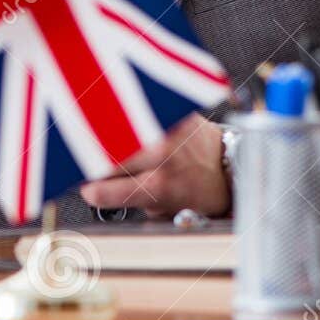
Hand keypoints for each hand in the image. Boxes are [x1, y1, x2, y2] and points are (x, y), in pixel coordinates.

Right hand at [78, 113, 229, 218]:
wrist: (230, 164)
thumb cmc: (201, 190)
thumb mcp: (168, 208)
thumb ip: (135, 200)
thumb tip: (102, 190)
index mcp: (159, 186)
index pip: (105, 190)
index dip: (91, 191)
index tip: (88, 189)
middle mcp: (161, 155)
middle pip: (105, 157)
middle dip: (94, 164)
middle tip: (91, 166)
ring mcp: (166, 129)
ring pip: (116, 132)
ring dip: (107, 140)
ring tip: (102, 144)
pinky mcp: (170, 111)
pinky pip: (136, 115)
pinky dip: (126, 123)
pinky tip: (123, 126)